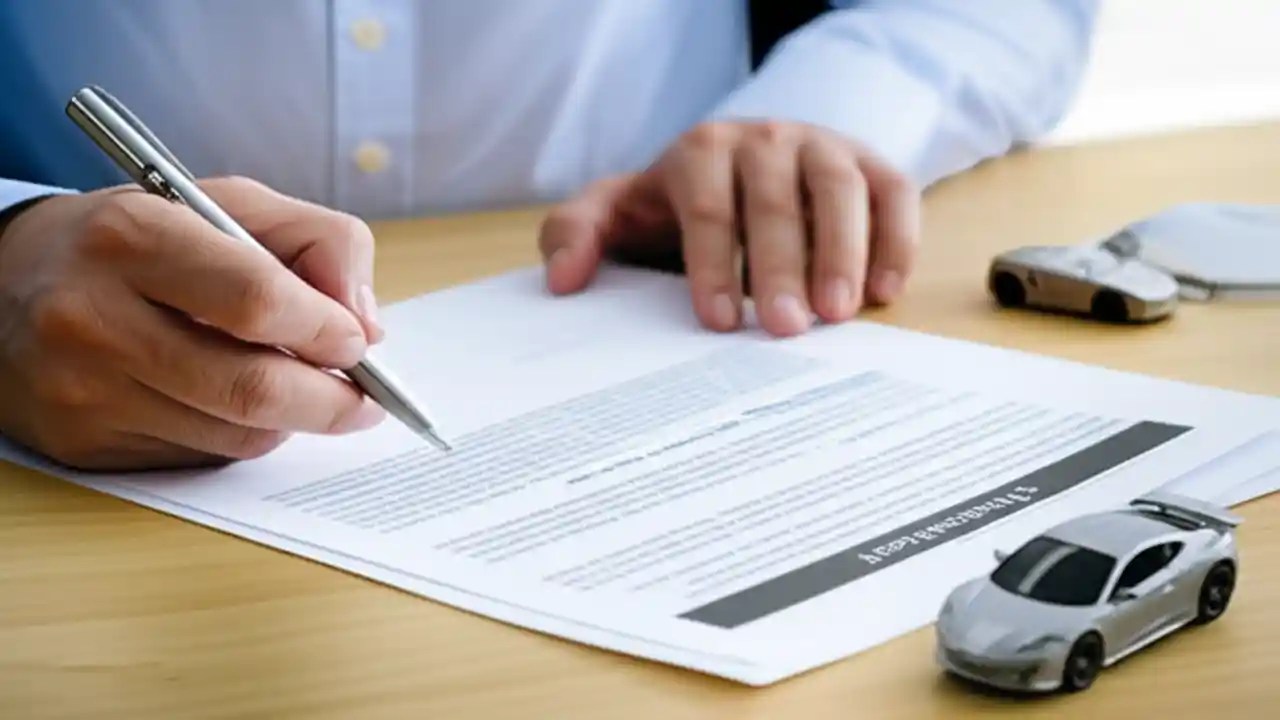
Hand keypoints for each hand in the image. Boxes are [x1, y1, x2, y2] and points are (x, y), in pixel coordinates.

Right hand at [0, 177, 385, 470]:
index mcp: (134, 237)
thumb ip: (318, 242)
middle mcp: (93, 315)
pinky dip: (239, 435)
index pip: (257, 300)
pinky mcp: (81, 441)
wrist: (3, 282)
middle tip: (365, 397)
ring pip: (236, 435)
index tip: (357, 340)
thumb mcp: (227, 205)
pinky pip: (200, 457)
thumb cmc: (138, 241)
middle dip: (331, 400)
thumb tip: (366, 324)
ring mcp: (82, 388)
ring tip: (296, 386)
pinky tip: (228, 400)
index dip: (326, 329)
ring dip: (289, 419)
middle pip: (252, 387)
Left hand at [538, 120, 920, 336]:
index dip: (711, 265)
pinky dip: (896, 239)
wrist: (748, 161)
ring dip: (842, 253)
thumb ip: (577, 234)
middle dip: (780, 267)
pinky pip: (895, 192)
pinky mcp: (871, 164)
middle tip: (785, 329)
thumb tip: (561, 281)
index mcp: (700, 151)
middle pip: (776, 202)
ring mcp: (823, 147)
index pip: (707, 208)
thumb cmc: (679, 202)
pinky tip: (884, 293)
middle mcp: (765, 140)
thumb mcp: (621, 210)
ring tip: (838, 315)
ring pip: (840, 191)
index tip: (715, 322)